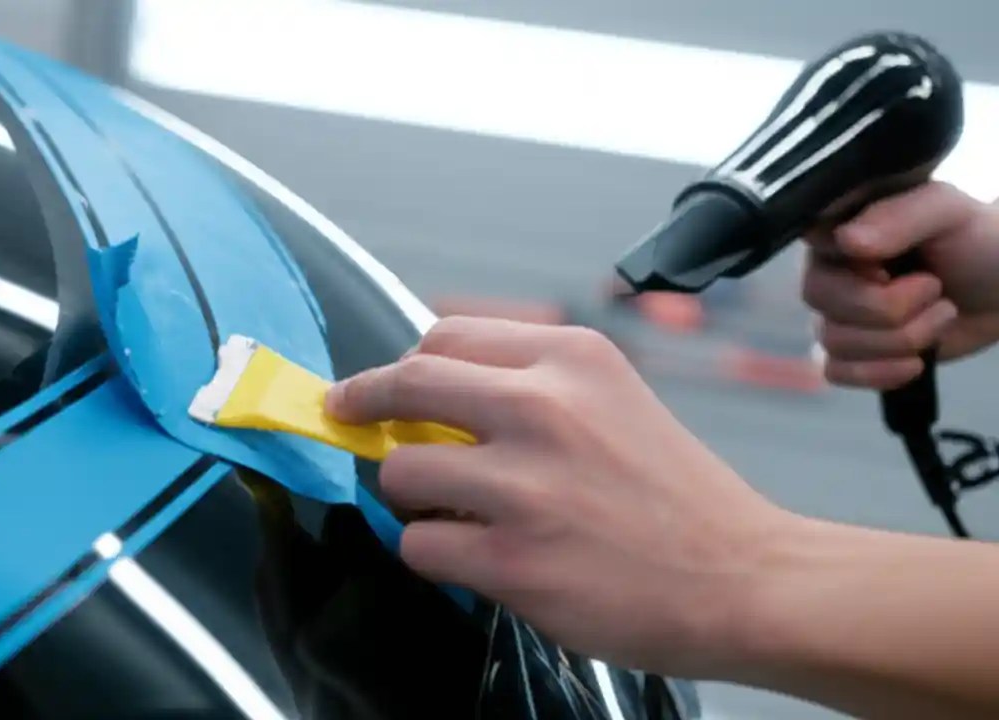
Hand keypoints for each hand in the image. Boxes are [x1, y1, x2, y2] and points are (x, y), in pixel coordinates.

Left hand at [325, 316, 799, 675]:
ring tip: (447, 510)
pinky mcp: (514, 560)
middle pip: (403, 383)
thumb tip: (428, 391)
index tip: (379, 386)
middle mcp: (545, 408)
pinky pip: (417, 545)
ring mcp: (526, 486)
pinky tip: (470, 554)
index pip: (443, 337)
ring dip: (408, 494)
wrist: (746, 579)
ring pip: (399, 470)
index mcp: (572, 357)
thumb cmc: (677, 495)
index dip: (401, 366)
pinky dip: (430, 551)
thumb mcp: (613, 400)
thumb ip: (529, 385)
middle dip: (363, 402)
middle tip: (349, 417)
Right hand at [804, 182, 998, 388]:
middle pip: (821, 297)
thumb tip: (846, 241)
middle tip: (934, 290)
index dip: (851, 262)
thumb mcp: (947, 211)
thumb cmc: (976, 241)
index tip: (890, 267)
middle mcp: (827, 268)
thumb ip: (898, 216)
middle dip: (889, 307)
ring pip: (833, 340)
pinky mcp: (848, 352)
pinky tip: (916, 361)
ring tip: (941, 316)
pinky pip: (836, 371)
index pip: (808, 243)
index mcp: (840, 226)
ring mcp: (833, 313)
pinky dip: (881, 372)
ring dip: (902, 338)